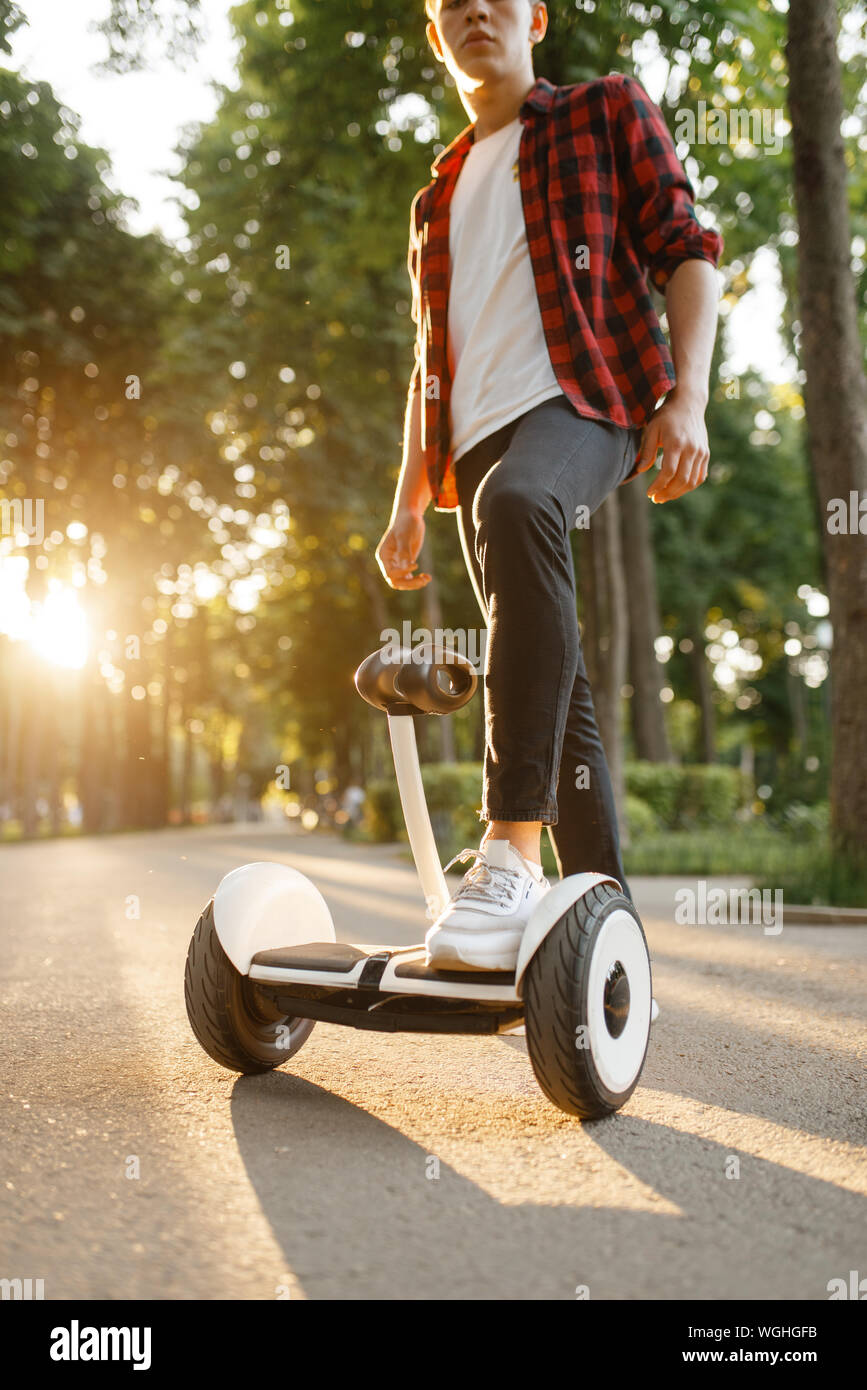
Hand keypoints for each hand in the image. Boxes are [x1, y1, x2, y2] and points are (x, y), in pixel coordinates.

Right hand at [375, 509, 430, 588]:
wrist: (411, 517)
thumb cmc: (406, 523)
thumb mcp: (405, 536)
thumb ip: (404, 551)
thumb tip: (406, 567)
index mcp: (384, 555)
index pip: (390, 573)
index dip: (402, 572)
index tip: (416, 564)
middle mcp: (388, 562)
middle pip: (395, 581)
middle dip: (409, 584)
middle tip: (424, 580)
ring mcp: (397, 565)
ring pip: (403, 583)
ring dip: (415, 584)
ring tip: (428, 578)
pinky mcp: (406, 565)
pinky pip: (409, 579)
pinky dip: (417, 580)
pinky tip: (428, 577)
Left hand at [635, 387, 710, 502]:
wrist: (688, 403)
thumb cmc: (666, 416)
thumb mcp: (652, 429)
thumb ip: (647, 450)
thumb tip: (640, 470)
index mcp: (676, 443)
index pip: (668, 472)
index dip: (658, 486)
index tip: (649, 493)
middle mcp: (691, 449)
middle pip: (681, 480)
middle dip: (667, 493)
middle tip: (656, 499)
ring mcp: (701, 452)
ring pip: (692, 481)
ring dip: (678, 493)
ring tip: (664, 497)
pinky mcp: (706, 454)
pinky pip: (700, 477)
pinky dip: (689, 486)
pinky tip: (677, 489)